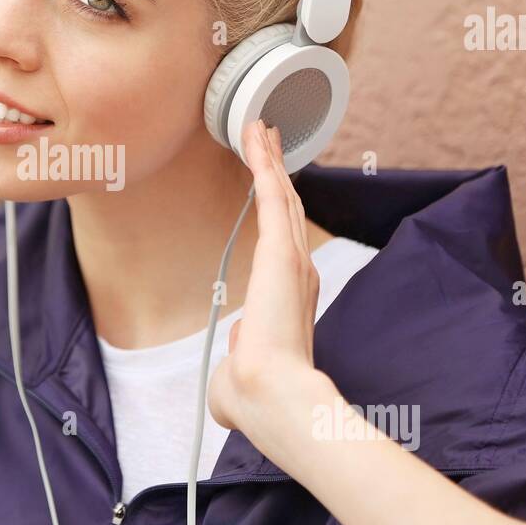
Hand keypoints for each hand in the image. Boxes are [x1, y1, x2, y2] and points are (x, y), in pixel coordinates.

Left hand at [207, 119, 333, 433]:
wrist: (269, 396)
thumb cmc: (254, 396)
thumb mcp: (238, 378)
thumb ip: (234, 370)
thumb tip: (228, 380)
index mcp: (288, 300)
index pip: (283, 246)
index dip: (279, 214)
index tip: (272, 190)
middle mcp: (298, 273)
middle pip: (287, 210)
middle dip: (277, 174)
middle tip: (269, 141)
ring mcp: (292, 258)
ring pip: (281, 195)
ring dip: (270, 160)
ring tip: (261, 128)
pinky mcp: (282, 250)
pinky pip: (273, 195)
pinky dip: (265, 163)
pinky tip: (257, 136)